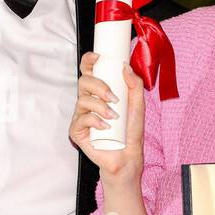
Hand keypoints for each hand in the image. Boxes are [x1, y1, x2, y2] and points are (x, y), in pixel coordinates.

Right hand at [69, 52, 144, 186]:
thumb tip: (125, 67)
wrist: (127, 156)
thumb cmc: (131, 132)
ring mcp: (81, 116)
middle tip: (113, 97)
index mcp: (100, 92)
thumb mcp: (138, 105)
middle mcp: (88, 101)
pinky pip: (81, 119)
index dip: (89, 61)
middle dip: (98, 86)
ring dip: (99, 106)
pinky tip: (105, 127)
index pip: (89, 71)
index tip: (98, 58)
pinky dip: (94, 121)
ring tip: (113, 116)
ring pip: (82, 100)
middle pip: (83, 82)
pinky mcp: (77, 131)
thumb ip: (135, 85)